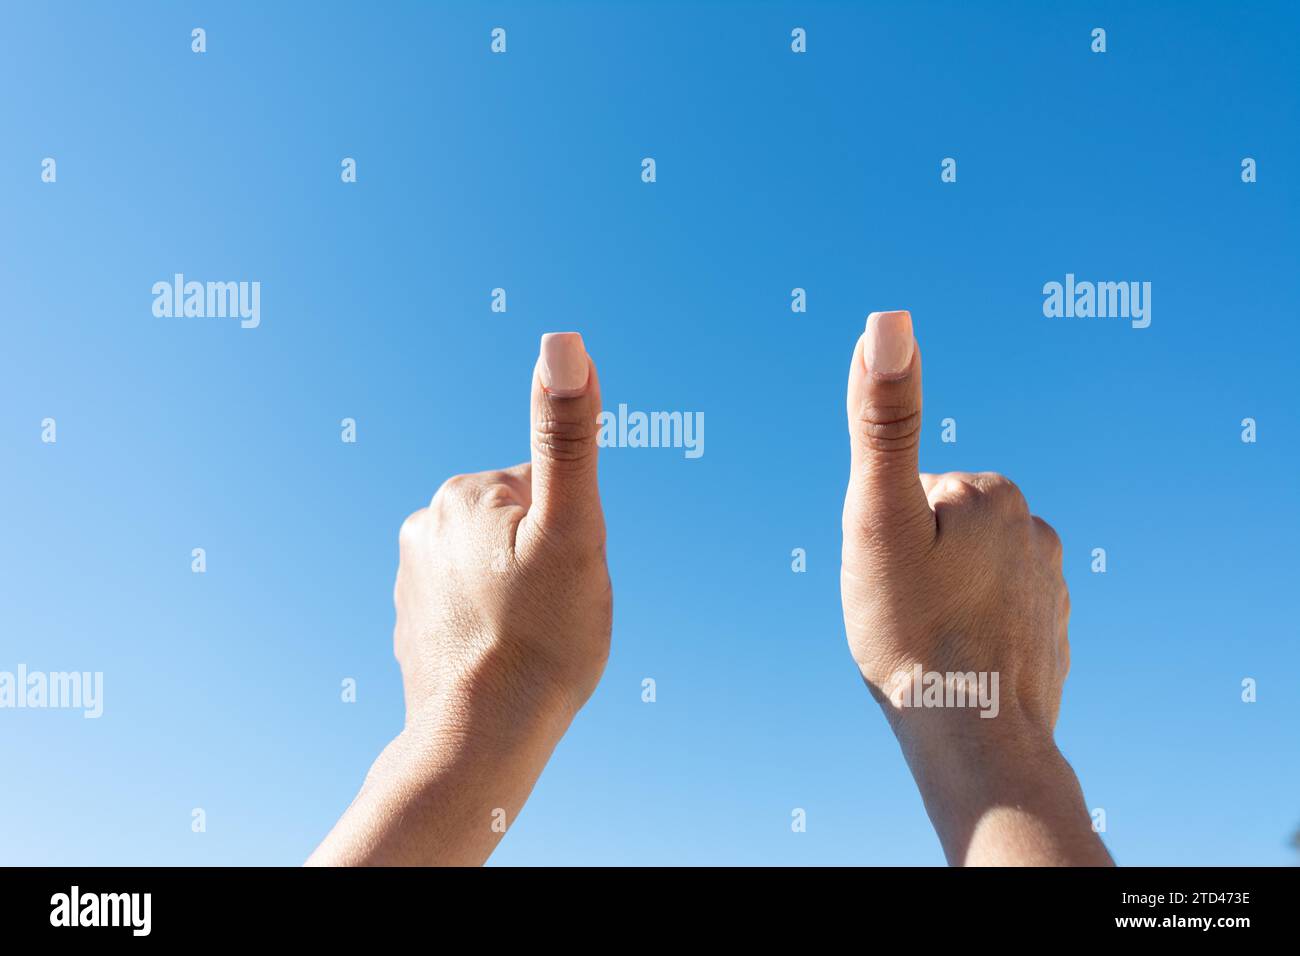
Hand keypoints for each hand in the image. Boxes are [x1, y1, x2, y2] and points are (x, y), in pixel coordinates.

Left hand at [309, 332, 610, 865]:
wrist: (482, 741)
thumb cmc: (542, 639)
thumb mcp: (574, 530)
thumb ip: (568, 436)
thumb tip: (562, 341)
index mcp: (466, 494)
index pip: (549, 493)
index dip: (573, 537)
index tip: (562, 580)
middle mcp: (425, 525)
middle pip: (522, 529)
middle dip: (546, 563)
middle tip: (551, 612)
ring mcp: (413, 578)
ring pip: (499, 569)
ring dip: (522, 596)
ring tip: (527, 641)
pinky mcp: (412, 624)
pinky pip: (472, 606)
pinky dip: (494, 626)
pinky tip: (501, 661)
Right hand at [841, 311, 1110, 865]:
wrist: (974, 738)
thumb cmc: (911, 628)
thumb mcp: (877, 517)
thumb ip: (883, 418)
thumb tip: (888, 318)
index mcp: (991, 493)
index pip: (912, 492)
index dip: (884, 535)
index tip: (889, 577)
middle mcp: (1034, 528)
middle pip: (940, 529)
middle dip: (913, 561)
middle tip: (902, 610)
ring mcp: (1050, 583)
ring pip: (966, 571)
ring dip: (940, 597)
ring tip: (927, 640)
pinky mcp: (1052, 631)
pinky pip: (995, 611)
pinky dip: (970, 629)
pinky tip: (958, 662)